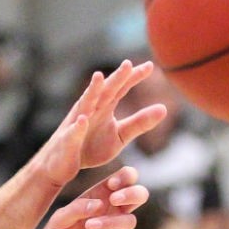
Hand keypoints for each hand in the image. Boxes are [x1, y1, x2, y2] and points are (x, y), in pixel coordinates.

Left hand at [31, 166, 147, 228]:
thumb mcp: (60, 217)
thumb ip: (78, 208)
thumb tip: (100, 205)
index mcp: (102, 195)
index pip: (125, 179)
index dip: (126, 176)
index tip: (111, 184)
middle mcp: (113, 211)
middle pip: (140, 195)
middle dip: (131, 194)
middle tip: (114, 199)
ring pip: (129, 221)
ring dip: (109, 221)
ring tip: (88, 225)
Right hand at [39, 60, 166, 185]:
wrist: (63, 164)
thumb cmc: (91, 147)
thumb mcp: (120, 136)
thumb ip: (139, 123)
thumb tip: (164, 108)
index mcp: (104, 106)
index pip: (121, 88)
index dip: (133, 77)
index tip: (149, 66)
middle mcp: (90, 109)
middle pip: (105, 91)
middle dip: (115, 78)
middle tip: (127, 64)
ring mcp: (78, 122)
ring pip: (85, 104)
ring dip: (91, 91)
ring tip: (98, 78)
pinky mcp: (68, 140)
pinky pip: (73, 132)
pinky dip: (78, 126)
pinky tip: (83, 120)